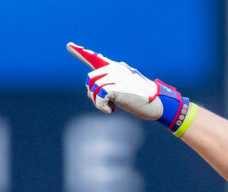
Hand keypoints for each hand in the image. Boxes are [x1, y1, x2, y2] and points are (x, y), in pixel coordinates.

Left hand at [66, 43, 192, 132]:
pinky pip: (98, 97)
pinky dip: (102, 107)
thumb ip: (113, 82)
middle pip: (91, 79)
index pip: (95, 58)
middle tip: (107, 103)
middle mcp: (115, 69)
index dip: (81, 52)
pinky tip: (111, 110)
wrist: (158, 103)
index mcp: (116, 67)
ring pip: (93, 89)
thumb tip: (99, 86)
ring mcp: (115, 77)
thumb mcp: (127, 86)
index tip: (69, 45)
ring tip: (110, 107)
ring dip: (98, 102)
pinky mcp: (115, 88)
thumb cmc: (144, 97)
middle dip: (94, 93)